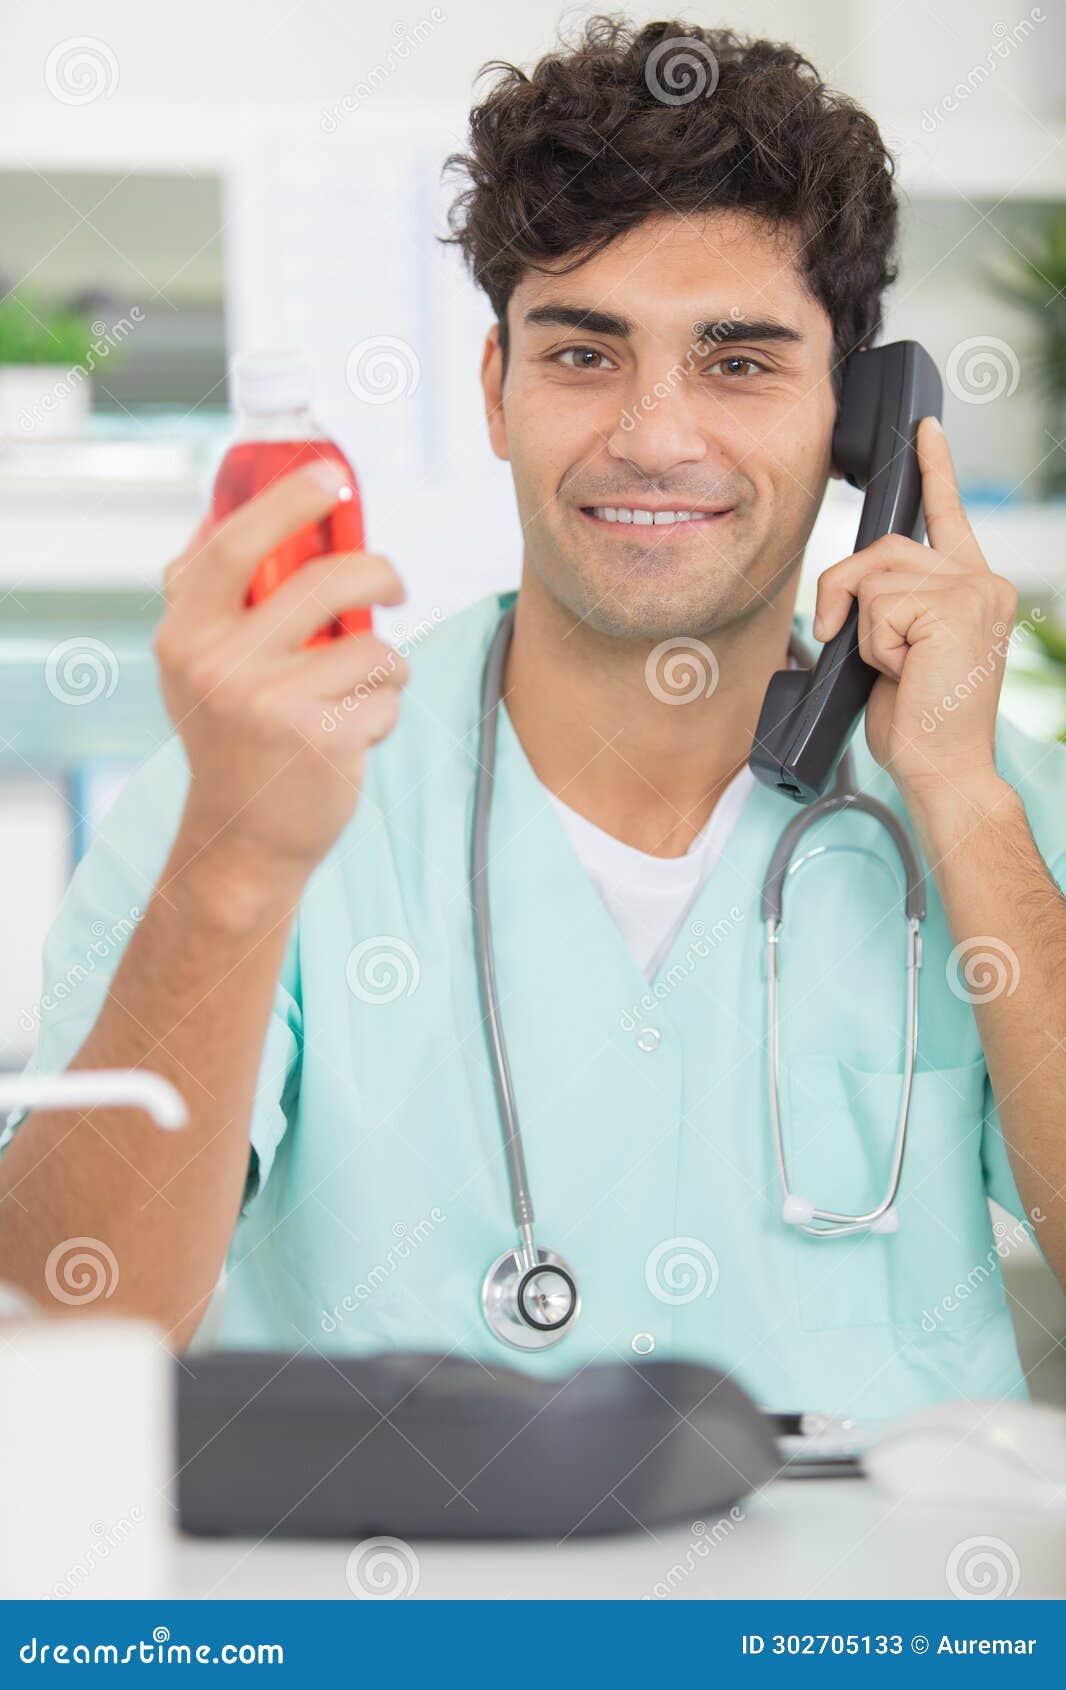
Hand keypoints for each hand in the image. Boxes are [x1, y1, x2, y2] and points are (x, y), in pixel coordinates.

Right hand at [154, 459, 407, 900]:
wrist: (244, 838)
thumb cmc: (234, 734)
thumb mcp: (199, 662)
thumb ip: (209, 589)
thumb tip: (228, 500)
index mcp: (185, 634)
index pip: (237, 546)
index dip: (289, 500)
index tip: (332, 477)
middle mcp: (220, 666)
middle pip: (326, 581)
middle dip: (378, 572)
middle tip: (393, 584)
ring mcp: (271, 705)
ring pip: (370, 643)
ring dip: (385, 662)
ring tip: (362, 687)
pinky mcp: (323, 738)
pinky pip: (386, 691)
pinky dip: (386, 708)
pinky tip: (356, 732)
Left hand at [813, 416, 1017, 803]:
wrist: (943, 769)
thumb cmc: (919, 723)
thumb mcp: (897, 651)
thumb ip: (891, 606)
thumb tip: (856, 589)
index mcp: (973, 589)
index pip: (948, 516)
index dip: (934, 470)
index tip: (924, 429)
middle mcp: (983, 582)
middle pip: (883, 548)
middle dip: (847, 593)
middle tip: (852, 644)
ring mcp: (975, 591)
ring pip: (875, 577)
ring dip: (864, 628)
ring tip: (898, 668)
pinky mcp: (957, 606)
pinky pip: (877, 604)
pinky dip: (874, 644)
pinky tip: (906, 672)